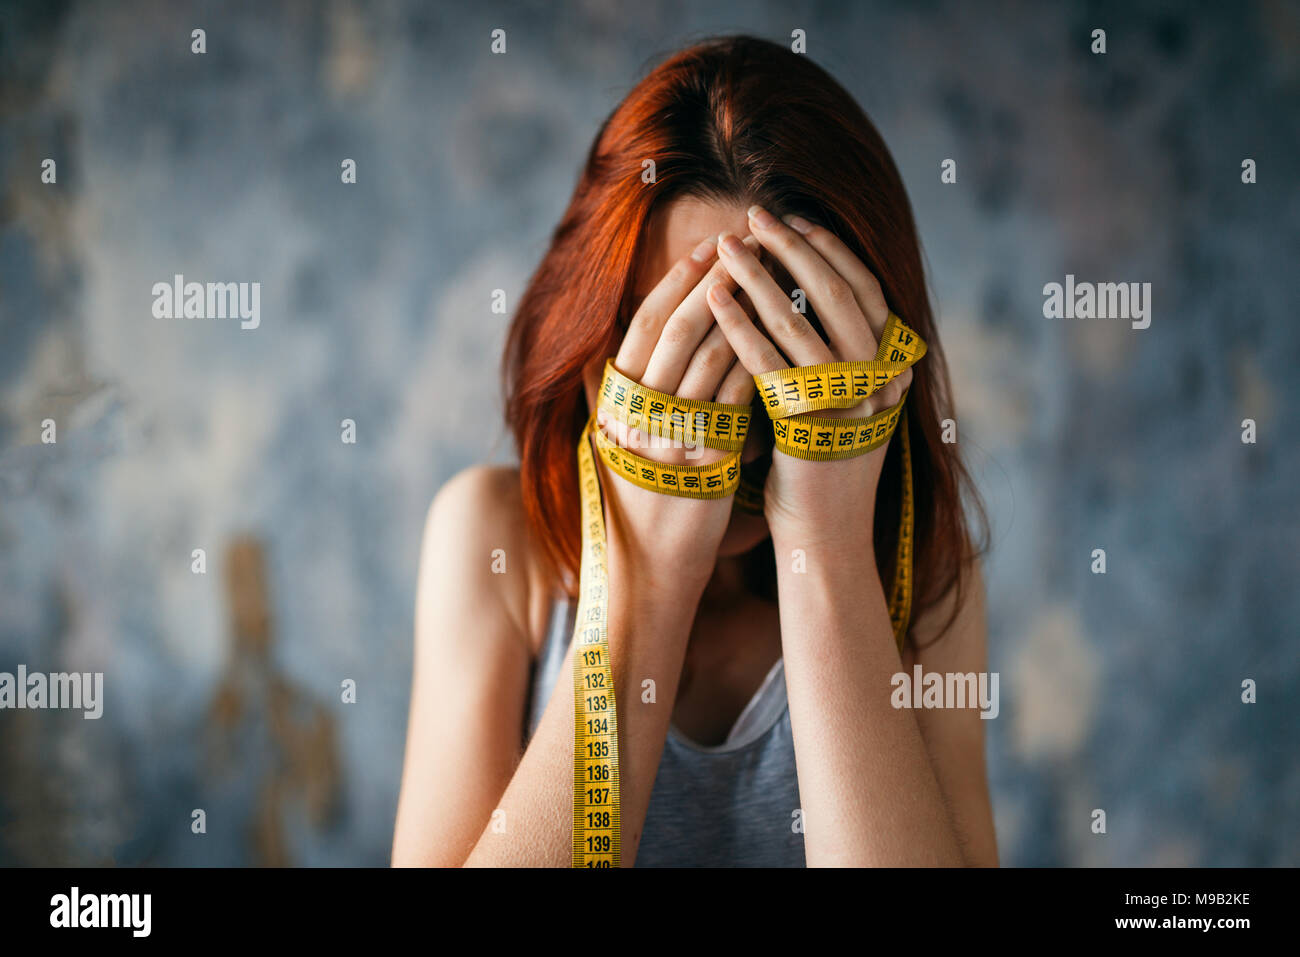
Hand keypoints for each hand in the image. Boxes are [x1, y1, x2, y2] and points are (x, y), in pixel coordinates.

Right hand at [583, 234, 762, 591]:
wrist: (652, 570)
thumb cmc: (636, 504)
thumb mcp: (611, 445)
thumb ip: (607, 397)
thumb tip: (604, 348)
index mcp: (614, 403)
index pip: (644, 328)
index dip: (675, 284)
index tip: (706, 249)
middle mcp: (639, 415)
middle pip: (679, 331)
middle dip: (714, 282)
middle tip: (746, 245)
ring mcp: (672, 437)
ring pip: (713, 357)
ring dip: (747, 313)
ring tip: (774, 280)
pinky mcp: (709, 460)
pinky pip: (740, 397)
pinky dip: (762, 360)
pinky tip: (786, 337)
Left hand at [706, 209, 911, 544]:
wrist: (827, 538)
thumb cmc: (824, 470)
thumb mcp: (849, 405)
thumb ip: (843, 356)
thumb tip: (813, 293)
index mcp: (894, 368)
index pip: (866, 291)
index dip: (830, 251)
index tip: (796, 220)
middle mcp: (881, 379)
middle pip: (836, 295)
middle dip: (793, 249)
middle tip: (756, 215)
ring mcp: (849, 402)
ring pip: (799, 322)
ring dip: (758, 277)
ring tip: (725, 246)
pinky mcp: (810, 424)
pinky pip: (768, 361)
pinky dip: (739, 324)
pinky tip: (714, 298)